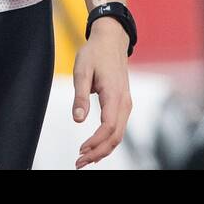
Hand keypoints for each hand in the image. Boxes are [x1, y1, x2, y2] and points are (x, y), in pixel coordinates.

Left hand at [71, 19, 132, 167]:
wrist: (111, 40)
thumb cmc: (95, 53)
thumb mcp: (82, 71)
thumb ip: (80, 96)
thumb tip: (77, 119)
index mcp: (114, 94)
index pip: (108, 127)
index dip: (95, 142)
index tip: (80, 151)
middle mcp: (124, 102)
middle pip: (115, 137)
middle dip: (98, 153)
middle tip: (78, 163)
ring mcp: (126, 104)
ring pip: (118, 135)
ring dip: (102, 150)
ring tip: (84, 159)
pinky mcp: (123, 104)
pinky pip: (118, 128)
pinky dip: (107, 141)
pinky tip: (95, 147)